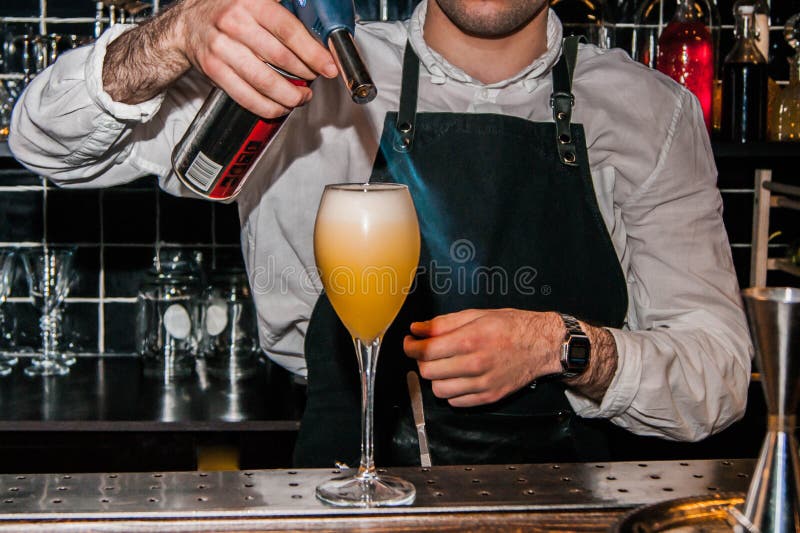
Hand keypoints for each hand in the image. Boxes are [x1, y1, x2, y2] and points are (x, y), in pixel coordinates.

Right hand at [104, 0, 338, 116]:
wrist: (189, 23)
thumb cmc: (230, 12)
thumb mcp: (257, 1)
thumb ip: (285, 15)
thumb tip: (320, 41)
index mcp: (252, 2)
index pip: (289, 30)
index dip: (313, 52)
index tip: (329, 67)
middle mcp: (234, 22)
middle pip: (280, 58)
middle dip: (304, 75)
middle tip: (314, 82)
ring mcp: (221, 48)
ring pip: (264, 81)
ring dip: (289, 96)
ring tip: (301, 98)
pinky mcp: (213, 70)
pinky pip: (246, 96)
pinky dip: (268, 107)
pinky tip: (280, 107)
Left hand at [403, 309, 564, 406]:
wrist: (542, 345)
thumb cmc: (512, 326)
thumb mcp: (477, 315)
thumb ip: (443, 323)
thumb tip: (417, 329)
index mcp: (470, 340)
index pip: (426, 351)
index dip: (411, 347)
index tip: (410, 343)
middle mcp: (475, 364)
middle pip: (428, 372)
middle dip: (422, 361)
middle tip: (427, 352)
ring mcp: (482, 383)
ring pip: (439, 390)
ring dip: (436, 378)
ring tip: (444, 366)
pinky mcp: (489, 396)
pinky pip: (456, 401)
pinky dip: (451, 391)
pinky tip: (458, 377)